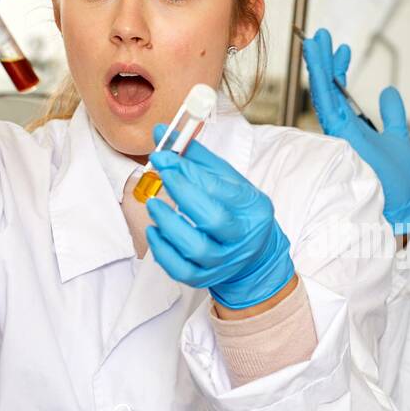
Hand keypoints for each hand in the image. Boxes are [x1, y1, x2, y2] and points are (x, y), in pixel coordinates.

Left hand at [144, 129, 294, 309]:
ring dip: (169, 224)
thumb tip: (162, 133)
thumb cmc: (236, 210)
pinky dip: (163, 251)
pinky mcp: (207, 277)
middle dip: (182, 194)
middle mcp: (242, 236)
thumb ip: (193, 156)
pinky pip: (181, 270)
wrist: (254, 254)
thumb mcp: (225, 179)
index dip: (189, 172)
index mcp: (252, 207)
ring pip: (196, 248)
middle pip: (213, 219)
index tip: (163, 157)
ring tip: (154, 206)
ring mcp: (225, 260)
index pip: (221, 188)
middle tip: (162, 178)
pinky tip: (155, 232)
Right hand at [301, 27, 409, 233]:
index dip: (340, 71)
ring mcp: (340, 136)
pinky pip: (327, 106)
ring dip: (318, 67)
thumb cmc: (400, 184)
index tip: (344, 47)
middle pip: (327, 92)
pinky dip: (322, 83)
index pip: (340, 95)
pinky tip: (319, 64)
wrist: (404, 207)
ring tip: (314, 40)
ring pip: (322, 96)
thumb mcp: (400, 139)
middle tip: (319, 34)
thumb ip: (393, 115)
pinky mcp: (341, 139)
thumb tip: (388, 92)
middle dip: (322, 62)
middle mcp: (343, 133)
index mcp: (354, 131)